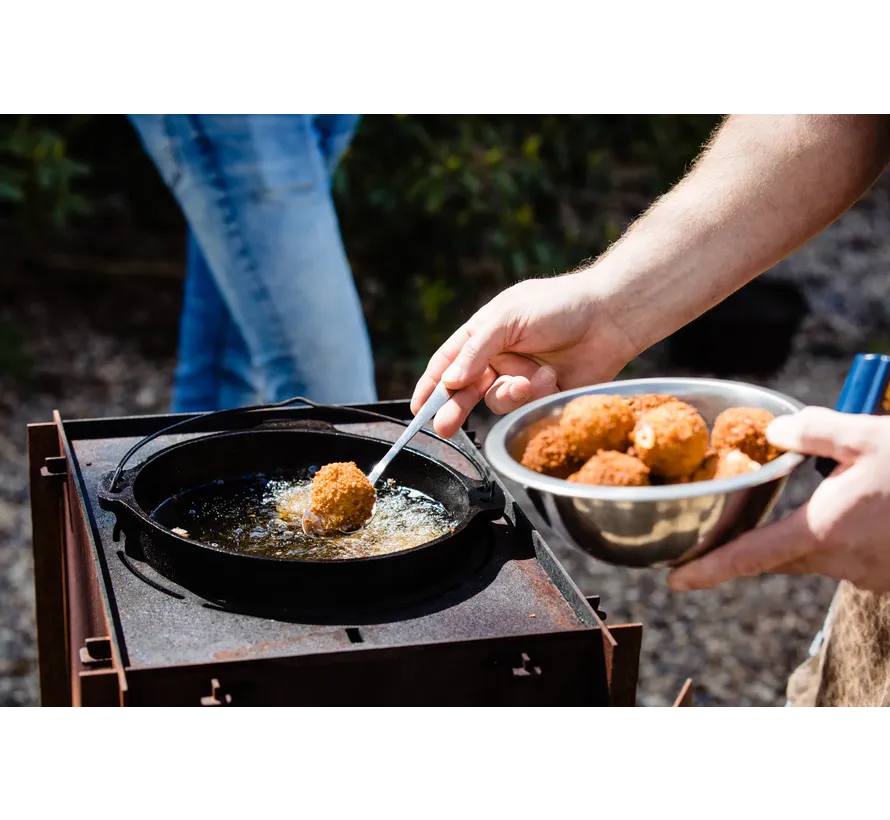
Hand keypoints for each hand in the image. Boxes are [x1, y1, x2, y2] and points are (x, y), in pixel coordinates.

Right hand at [410, 273, 638, 437]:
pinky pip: (527, 407)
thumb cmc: (558, 306)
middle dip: (454, 408)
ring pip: (497, 401)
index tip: (417, 409)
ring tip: (530, 380)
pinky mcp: (544, 395)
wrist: (610, 317)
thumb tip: (448, 382)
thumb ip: (475, 352)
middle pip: (466, 390)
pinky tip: (552, 377)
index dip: (431, 385)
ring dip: (510, 394)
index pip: (448, 362)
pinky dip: (536, 395)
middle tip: (443, 427)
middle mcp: (498, 357)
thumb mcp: (507, 320)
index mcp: (484, 334)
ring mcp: (521, 377)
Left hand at [668, 406, 889, 593]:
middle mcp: (840, 562)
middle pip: (779, 556)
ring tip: (838, 490)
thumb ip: (813, 432)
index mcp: (823, 531)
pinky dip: (845, 534)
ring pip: (817, 554)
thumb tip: (774, 433)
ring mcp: (869, 575)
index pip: (749, 557)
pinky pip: (851, 556)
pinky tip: (868, 506)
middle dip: (757, 542)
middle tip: (735, 527)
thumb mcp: (867, 436)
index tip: (674, 582)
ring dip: (812, 529)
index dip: (708, 570)